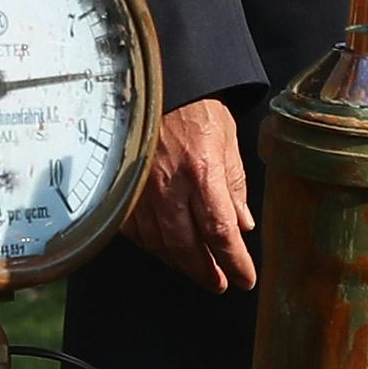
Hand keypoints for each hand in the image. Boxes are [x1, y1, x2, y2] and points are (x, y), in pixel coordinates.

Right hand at [124, 99, 256, 293]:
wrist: (152, 84)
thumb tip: (243, 225)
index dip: (234, 262)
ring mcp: (141, 191)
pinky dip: (154, 246)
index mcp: (201, 172)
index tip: (245, 279)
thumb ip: (234, 184)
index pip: (221, 233)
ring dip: (181, 264)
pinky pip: (136, 232)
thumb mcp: (226, 139)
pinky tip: (166, 249)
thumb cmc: (193, 106)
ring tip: (198, 269)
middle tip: (220, 284)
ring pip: (160, 245)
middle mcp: (169, 187)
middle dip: (207, 272)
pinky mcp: (122, 190)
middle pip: (188, 248)